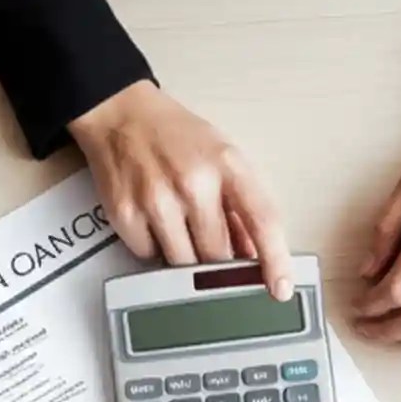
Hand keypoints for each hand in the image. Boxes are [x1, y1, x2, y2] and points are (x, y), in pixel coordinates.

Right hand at [69, 80, 293, 300]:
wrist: (119, 113)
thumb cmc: (177, 136)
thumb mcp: (222, 158)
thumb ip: (241, 206)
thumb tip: (253, 256)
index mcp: (227, 164)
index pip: (262, 221)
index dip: (276, 260)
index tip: (281, 288)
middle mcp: (193, 182)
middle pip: (219, 255)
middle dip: (219, 263)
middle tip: (213, 249)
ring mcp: (157, 199)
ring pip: (183, 264)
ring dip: (187, 258)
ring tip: (179, 224)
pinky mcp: (125, 213)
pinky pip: (149, 256)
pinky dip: (154, 248)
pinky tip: (153, 219)